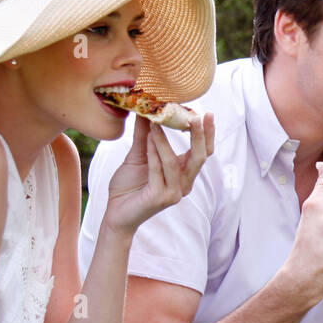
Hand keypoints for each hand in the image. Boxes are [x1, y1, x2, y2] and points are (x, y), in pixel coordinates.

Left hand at [104, 113, 214, 236]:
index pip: (203, 152)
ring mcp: (174, 192)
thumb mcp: (138, 155)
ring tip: (155, 121)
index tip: (206, 113)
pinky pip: (158, 169)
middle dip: (200, 135)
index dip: (207, 134)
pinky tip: (148, 136)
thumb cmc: (129, 186)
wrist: (116, 212)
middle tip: (196, 116)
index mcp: (184, 173)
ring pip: (175, 161)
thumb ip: (145, 135)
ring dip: (165, 140)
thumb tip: (146, 109)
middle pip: (200, 157)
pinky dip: (153, 151)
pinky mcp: (162, 198)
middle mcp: (184, 184)